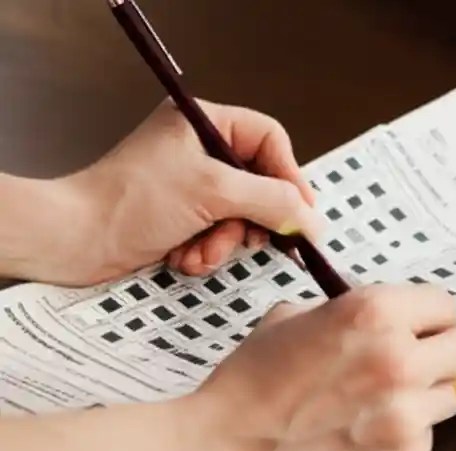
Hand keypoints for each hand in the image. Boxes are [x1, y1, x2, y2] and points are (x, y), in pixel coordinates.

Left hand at [43, 99, 323, 285]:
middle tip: (251, 240)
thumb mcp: (215, 194)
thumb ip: (273, 202)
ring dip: (226, 241)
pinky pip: (218, 232)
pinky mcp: (180, 214)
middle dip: (251, 219)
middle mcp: (198, 146)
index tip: (300, 213)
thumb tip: (314, 220)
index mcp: (203, 121)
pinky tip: (185, 258)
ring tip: (201, 253)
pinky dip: (207, 250)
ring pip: (241, 214)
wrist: (74, 238)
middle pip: (260, 182)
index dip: (290, 176)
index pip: (271, 139)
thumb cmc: (132, 201)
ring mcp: (190, 181)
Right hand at [185, 284, 455, 450]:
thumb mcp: (289, 322)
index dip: (429, 318)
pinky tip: (355, 447)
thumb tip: (387, 320)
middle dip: (454, 353)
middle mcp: (400, 362)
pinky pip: (422, 445)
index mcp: (375, 314)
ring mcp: (406, 419)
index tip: (420, 331)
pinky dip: (398, 445)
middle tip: (427, 366)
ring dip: (422, 401)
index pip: (445, 304)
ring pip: (450, 399)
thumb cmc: (244, 392)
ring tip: (371, 412)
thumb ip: (348, 315)